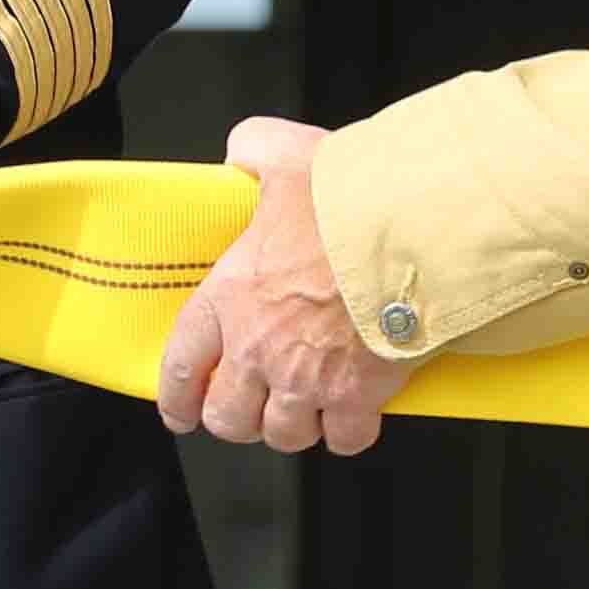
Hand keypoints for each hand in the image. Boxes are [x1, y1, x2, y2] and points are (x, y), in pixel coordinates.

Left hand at [156, 117, 417, 456]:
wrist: (411, 234)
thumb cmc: (348, 198)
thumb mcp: (286, 154)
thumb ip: (254, 150)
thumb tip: (243, 153)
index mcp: (230, 296)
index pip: (183, 363)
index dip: (177, 396)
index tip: (179, 411)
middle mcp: (259, 347)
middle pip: (229, 417)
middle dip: (237, 418)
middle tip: (250, 408)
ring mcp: (307, 377)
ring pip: (285, 434)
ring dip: (293, 425)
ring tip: (304, 408)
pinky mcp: (358, 396)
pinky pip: (345, 438)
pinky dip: (348, 431)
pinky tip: (353, 414)